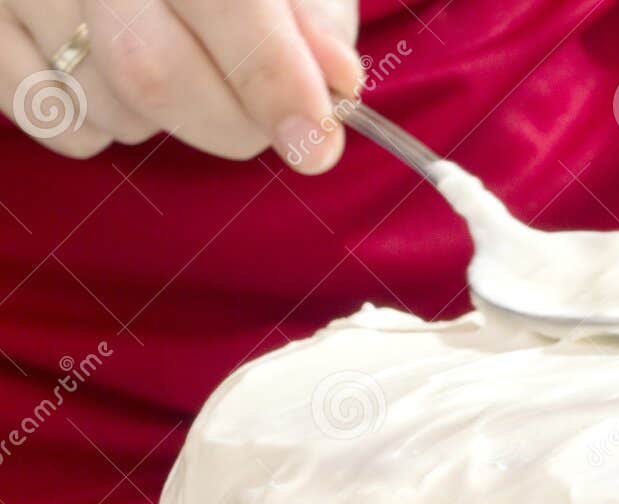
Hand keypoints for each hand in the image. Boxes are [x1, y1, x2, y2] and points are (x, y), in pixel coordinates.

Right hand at [2, 0, 361, 171]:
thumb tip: (337, 81)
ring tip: (176, 69)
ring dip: (162, 121)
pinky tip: (113, 79)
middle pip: (151, 72)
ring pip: (104, 104)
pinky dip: (100, 126)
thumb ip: (312, 16)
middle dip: (230, 124)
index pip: (228, 1)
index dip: (275, 80)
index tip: (315, 144)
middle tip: (268, 125)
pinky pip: (51, 118)